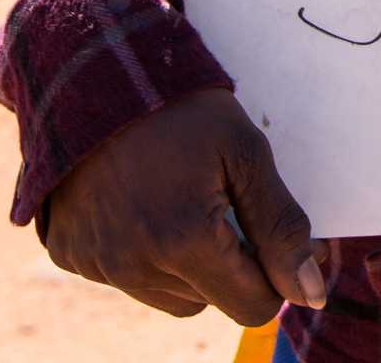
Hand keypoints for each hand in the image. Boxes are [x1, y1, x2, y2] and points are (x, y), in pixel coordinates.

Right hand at [40, 88, 331, 325]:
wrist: (92, 73)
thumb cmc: (180, 107)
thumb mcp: (246, 154)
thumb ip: (281, 228)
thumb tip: (310, 294)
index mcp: (183, 241)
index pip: (251, 306)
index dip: (273, 275)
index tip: (270, 234)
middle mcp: (134, 265)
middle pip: (211, 301)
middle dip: (229, 263)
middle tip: (222, 201)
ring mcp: (97, 264)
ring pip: (171, 295)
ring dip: (187, 264)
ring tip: (180, 197)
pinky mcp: (70, 256)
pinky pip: (126, 277)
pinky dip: (143, 254)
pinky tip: (142, 202)